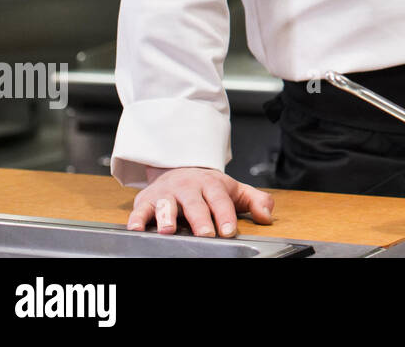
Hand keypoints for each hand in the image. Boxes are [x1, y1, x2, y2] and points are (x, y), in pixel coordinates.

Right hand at [127, 166, 273, 237]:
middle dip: (200, 219)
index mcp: (212, 185)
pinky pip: (140, 210)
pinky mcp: (146, 201)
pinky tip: (137, 228)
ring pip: (166, 204)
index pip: (220, 200)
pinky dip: (137, 219)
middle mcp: (188, 188)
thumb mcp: (235, 190)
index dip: (225, 215)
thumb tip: (267, 216)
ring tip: (169, 230)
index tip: (229, 230)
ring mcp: (166, 194)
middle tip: (206, 234)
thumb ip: (255, 201)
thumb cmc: (209, 187)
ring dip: (166, 216)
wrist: (179, 168)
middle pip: (195, 203)